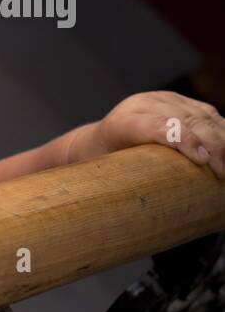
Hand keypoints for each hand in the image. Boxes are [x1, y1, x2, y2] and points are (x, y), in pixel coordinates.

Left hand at [85, 91, 224, 179]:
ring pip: (204, 117)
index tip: (203, 161)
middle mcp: (144, 105)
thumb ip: (127, 183)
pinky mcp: (182, 103)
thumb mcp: (107, 175)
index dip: (183, 139)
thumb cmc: (103, 164)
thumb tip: (156, 211)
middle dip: (214, 146)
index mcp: (120, 124)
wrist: (99, 141)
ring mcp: (164, 100)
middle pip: (188, 121)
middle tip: (224, 173)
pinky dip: (223, 133)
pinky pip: (209, 115)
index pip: (156, 126)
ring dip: (223, 141)